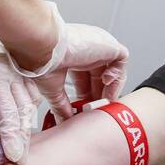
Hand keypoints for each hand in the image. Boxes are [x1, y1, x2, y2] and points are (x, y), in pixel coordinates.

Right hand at [0, 2, 128, 125]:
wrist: (43, 47)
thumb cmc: (41, 59)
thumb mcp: (52, 89)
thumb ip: (61, 105)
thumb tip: (63, 120)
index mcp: (72, 53)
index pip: (85, 76)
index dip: (88, 93)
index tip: (85, 107)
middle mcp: (86, 48)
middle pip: (100, 74)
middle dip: (99, 94)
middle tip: (95, 109)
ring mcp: (98, 45)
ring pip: (113, 68)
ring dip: (109, 88)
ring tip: (102, 101)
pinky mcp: (109, 44)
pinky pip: (122, 59)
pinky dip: (117, 74)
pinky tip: (105, 83)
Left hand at [0, 28, 41, 162]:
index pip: (7, 109)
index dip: (12, 136)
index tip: (13, 157)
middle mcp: (8, 68)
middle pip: (23, 108)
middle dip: (21, 136)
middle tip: (17, 160)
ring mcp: (15, 69)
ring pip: (30, 103)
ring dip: (24, 126)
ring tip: (10, 144)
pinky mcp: (17, 74)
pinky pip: (30, 96)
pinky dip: (24, 114)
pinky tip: (11, 127)